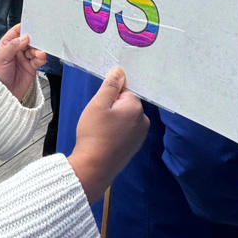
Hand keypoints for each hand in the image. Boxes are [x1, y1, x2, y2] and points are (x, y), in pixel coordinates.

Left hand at [0, 24, 44, 101]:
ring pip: (35, 49)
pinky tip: (41, 56)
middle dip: (35, 39)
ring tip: (38, 52)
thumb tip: (24, 37)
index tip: (32, 25)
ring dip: (38, 49)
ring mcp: (24, 58)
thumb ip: (13, 46)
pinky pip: (39, 59)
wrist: (2, 94)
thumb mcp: (1, 57)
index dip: (25, 27)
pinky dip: (41, 57)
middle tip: (38, 40)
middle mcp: (17, 49)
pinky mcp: (31, 67)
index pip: (17, 31)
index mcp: (7, 43)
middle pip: (29, 39)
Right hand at [67, 67, 148, 203]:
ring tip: (100, 131)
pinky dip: (116, 132)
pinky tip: (105, 140)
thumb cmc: (94, 133)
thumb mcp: (98, 104)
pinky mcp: (134, 147)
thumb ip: (110, 86)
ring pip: (125, 118)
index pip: (124, 91)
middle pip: (126, 105)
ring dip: (114, 121)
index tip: (100, 107)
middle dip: (112, 108)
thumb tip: (120, 71)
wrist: (94, 166)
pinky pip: (126, 131)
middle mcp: (143, 120)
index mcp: (136, 107)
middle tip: (98, 119)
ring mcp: (140, 136)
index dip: (109, 97)